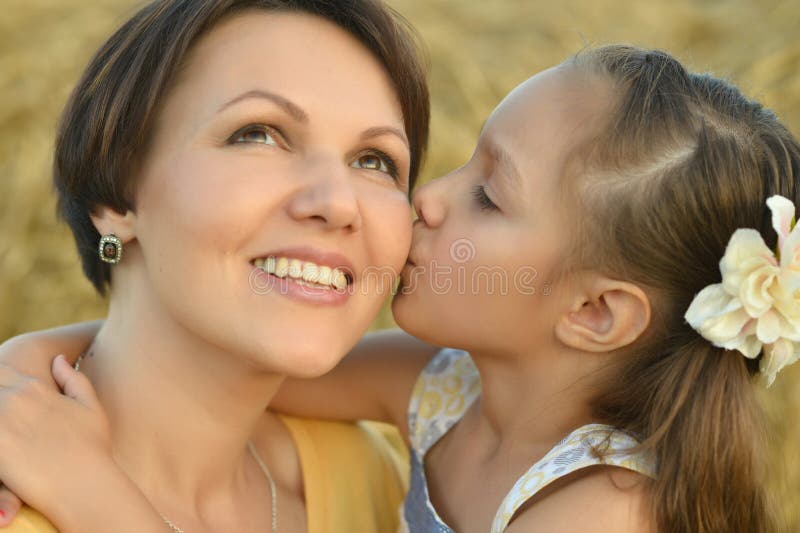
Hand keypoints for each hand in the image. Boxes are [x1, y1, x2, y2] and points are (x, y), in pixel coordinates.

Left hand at [0, 355, 110, 525]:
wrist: (83, 483)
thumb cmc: (92, 447)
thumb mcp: (90, 406)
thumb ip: (72, 378)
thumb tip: (57, 358)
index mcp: (34, 388)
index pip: (1, 372)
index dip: (2, 383)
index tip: (7, 403)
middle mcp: (12, 400)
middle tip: (5, 422)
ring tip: (3, 432)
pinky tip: (0, 449)